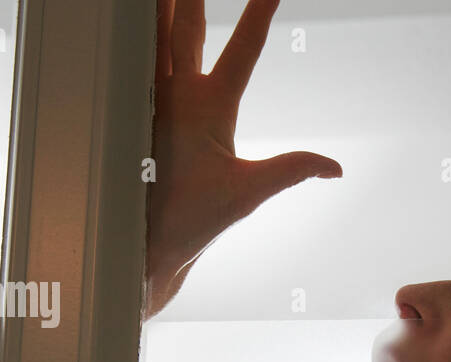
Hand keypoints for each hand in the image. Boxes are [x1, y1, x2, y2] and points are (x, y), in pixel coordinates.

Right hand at [146, 0, 341, 317]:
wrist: (152, 249)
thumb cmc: (198, 222)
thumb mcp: (248, 190)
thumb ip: (288, 170)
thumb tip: (335, 168)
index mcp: (215, 109)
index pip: (242, 51)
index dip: (257, 17)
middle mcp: (182, 100)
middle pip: (187, 33)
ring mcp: (148, 103)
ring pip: (151, 40)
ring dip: (153, 9)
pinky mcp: (120, 114)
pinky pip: (119, 66)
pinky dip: (118, 39)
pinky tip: (115, 18)